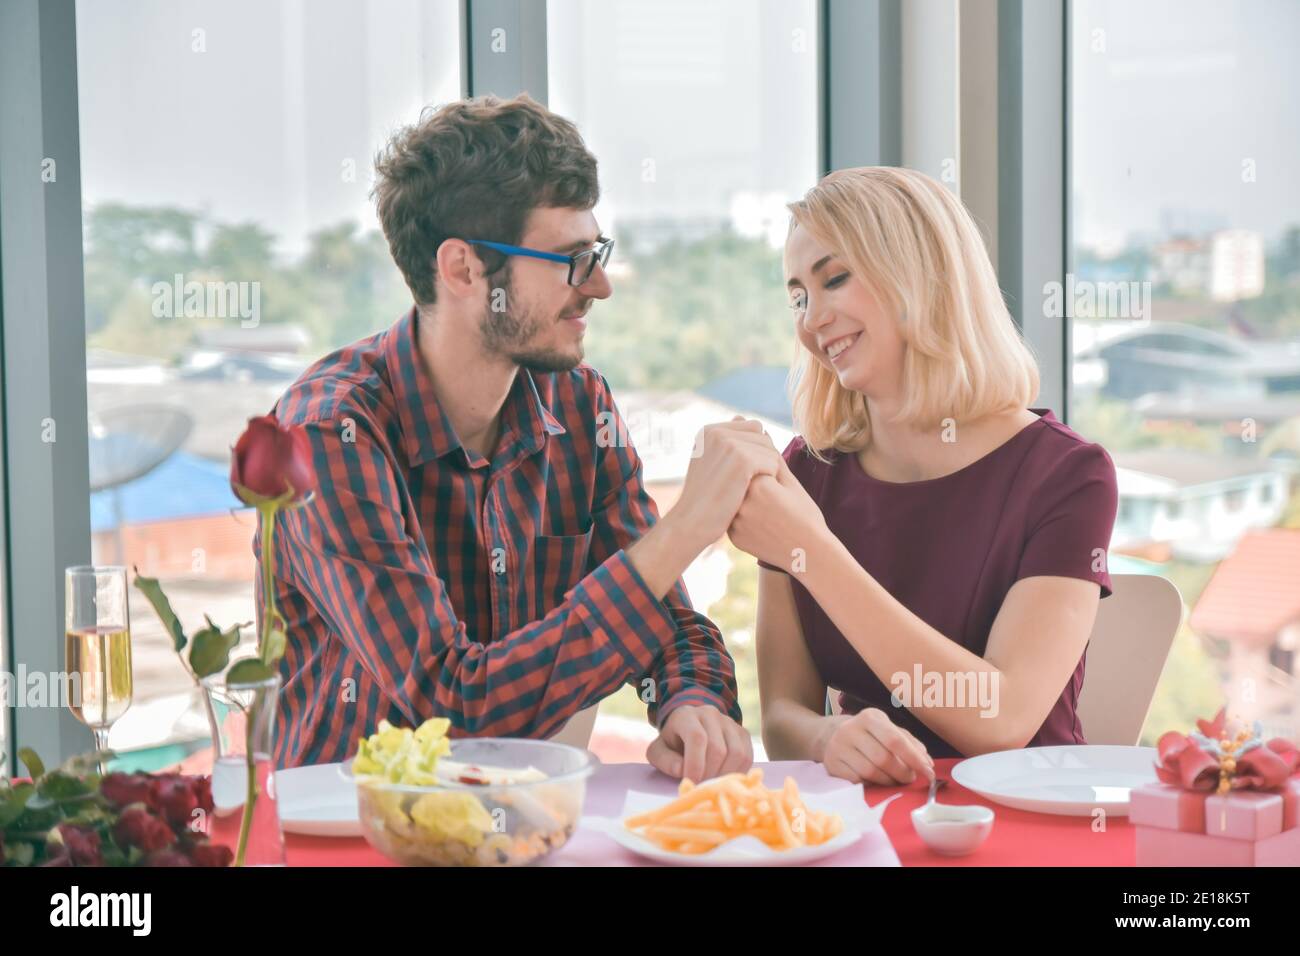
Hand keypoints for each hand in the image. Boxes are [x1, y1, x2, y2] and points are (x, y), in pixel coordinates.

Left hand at [646, 705, 753, 781]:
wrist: (690, 727)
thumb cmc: (673, 743)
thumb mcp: (659, 750)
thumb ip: (665, 760)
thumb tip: (681, 771)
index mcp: (686, 716)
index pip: (697, 737)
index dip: (695, 763)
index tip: (691, 783)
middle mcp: (710, 714)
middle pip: (717, 748)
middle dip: (709, 774)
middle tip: (700, 786)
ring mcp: (729, 722)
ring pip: (736, 753)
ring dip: (724, 775)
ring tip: (711, 782)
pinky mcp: (742, 733)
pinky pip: (747, 756)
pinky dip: (737, 772)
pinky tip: (723, 777)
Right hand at [666, 419, 782, 553]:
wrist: (691, 523)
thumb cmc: (704, 498)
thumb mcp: (708, 462)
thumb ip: (725, 441)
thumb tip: (741, 417)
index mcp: (708, 431)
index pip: (752, 427)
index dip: (756, 450)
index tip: (745, 473)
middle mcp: (717, 432)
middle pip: (763, 436)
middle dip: (764, 457)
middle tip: (753, 482)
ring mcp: (729, 444)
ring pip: (769, 449)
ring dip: (768, 469)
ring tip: (754, 488)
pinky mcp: (742, 460)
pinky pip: (772, 462)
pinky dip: (771, 478)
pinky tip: (758, 492)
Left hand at [726, 458, 827, 569]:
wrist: (809, 554)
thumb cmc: (805, 516)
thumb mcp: (792, 484)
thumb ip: (773, 458)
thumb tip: (761, 433)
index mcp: (759, 486)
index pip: (752, 464)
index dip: (766, 471)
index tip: (779, 486)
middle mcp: (742, 503)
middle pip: (740, 480)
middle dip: (752, 483)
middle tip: (773, 501)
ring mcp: (735, 522)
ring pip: (733, 498)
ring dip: (743, 498)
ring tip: (768, 511)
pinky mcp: (733, 536)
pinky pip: (731, 516)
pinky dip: (742, 515)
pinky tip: (761, 522)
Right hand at [816, 707, 934, 785]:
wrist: (830, 734)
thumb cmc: (868, 733)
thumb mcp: (887, 729)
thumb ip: (909, 743)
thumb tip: (927, 763)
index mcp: (870, 717)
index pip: (895, 740)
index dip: (915, 759)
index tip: (929, 773)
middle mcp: (851, 729)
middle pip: (884, 759)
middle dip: (902, 773)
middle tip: (909, 778)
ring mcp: (838, 747)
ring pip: (871, 773)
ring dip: (889, 781)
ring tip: (894, 780)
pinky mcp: (832, 765)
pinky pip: (858, 781)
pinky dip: (871, 784)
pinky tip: (875, 780)